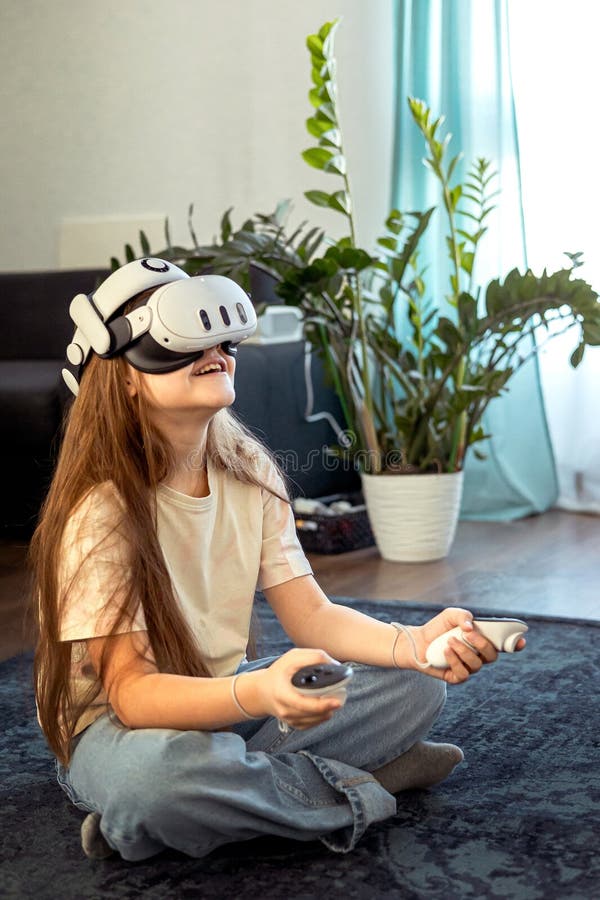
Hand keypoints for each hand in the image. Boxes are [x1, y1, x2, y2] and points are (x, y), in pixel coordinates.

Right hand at [254, 648, 343, 730]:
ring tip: (334, 701)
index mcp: (282, 694)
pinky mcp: (293, 724)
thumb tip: (334, 665)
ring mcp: (289, 720)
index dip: (322, 705)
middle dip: (328, 708)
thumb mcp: (292, 657)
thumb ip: (313, 657)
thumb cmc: (279, 672)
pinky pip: (311, 724)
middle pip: (312, 714)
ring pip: (314, 721)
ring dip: (327, 712)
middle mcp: (285, 710)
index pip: (303, 704)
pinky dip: (321, 717)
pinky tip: (325, 708)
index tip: (336, 701)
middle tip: (340, 699)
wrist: (262, 691)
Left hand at [411, 607, 525, 684]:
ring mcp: (469, 668)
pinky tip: (445, 651)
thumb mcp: (450, 615)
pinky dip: (455, 660)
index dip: (515, 644)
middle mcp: (479, 656)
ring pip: (477, 664)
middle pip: (492, 656)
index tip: (521, 640)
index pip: (504, 645)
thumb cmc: (438, 628)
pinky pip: (463, 673)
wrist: (418, 642)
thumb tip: (470, 627)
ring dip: (464, 651)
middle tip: (467, 634)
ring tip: (449, 640)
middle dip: (482, 644)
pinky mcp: (457, 677)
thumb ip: (463, 615)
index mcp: (483, 641)